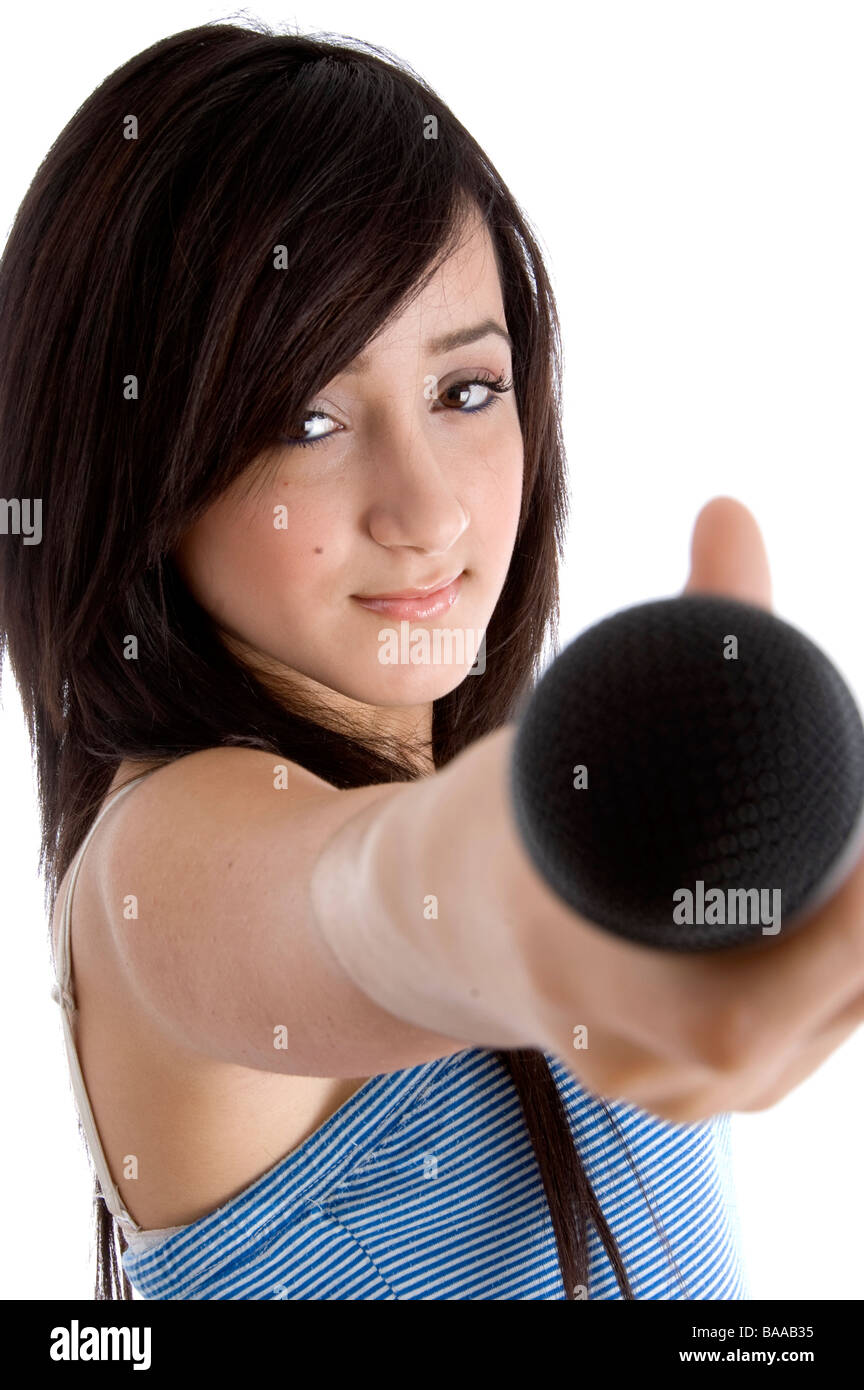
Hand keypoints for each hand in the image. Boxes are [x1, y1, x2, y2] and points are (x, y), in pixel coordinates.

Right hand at [518, 497, 863, 1122]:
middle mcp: (642, 1066)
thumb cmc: (497, 821)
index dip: (847, 926)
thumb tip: (733, 509)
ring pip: (828, 1026)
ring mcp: (677, 1095)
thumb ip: (681, 626)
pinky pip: (809, 1039)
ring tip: (861, 842)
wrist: (431, 922)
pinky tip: (853, 904)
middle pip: (822, 1005)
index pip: (753, 995)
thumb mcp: (566, 730)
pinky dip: (851, 970)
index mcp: (584, 981)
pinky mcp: (702, 1094)